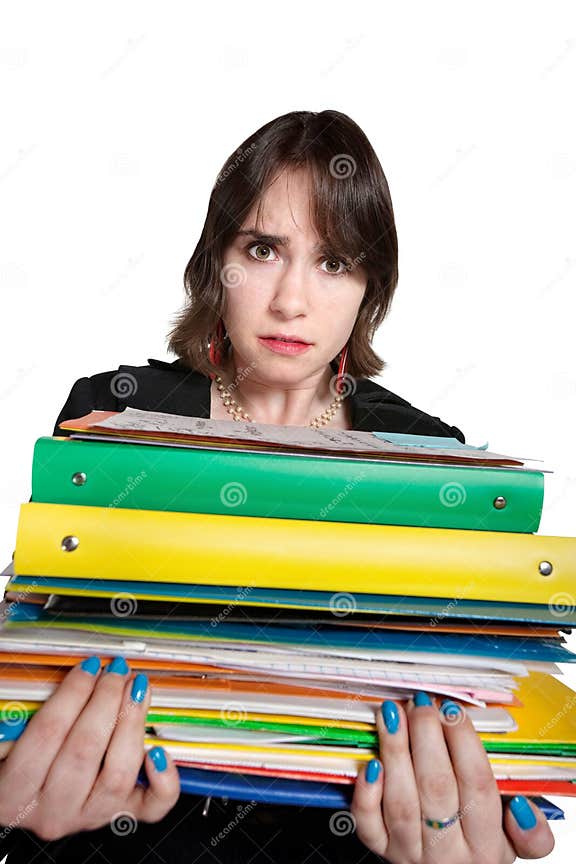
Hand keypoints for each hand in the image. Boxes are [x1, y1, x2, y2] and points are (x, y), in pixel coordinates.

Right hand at [0, 655, 179, 841]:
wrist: (29, 800)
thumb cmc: (19, 762)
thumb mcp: (10, 739)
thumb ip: (29, 717)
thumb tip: (74, 679)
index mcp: (13, 793)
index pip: (47, 735)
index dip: (73, 694)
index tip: (90, 666)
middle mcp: (52, 812)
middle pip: (85, 751)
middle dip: (106, 700)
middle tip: (117, 671)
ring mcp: (89, 816)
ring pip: (118, 773)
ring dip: (132, 723)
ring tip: (137, 689)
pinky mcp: (120, 816)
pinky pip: (151, 805)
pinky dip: (164, 779)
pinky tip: (159, 749)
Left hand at [350, 694, 555, 862]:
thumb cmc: (479, 847)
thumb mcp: (514, 844)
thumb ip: (531, 831)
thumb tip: (521, 807)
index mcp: (487, 846)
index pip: (479, 786)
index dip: (465, 743)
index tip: (452, 709)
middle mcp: (449, 853)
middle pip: (437, 787)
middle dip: (426, 736)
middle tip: (421, 703)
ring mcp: (411, 852)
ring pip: (401, 801)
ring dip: (395, 751)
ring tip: (392, 715)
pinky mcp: (383, 851)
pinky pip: (369, 824)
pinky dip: (367, 792)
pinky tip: (372, 762)